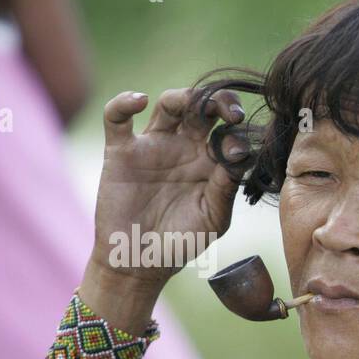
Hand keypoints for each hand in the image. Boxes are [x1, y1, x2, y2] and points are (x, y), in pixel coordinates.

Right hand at [89, 87, 247, 285]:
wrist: (141, 261)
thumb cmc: (182, 241)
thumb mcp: (213, 218)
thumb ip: (226, 187)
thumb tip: (241, 153)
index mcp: (212, 162)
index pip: (228, 134)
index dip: (237, 136)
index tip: (240, 151)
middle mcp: (185, 148)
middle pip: (203, 109)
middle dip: (219, 103)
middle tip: (231, 112)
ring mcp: (154, 146)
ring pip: (169, 105)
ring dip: (183, 97)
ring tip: (194, 103)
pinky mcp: (121, 150)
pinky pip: (117, 117)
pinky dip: (124, 102)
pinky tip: (139, 100)